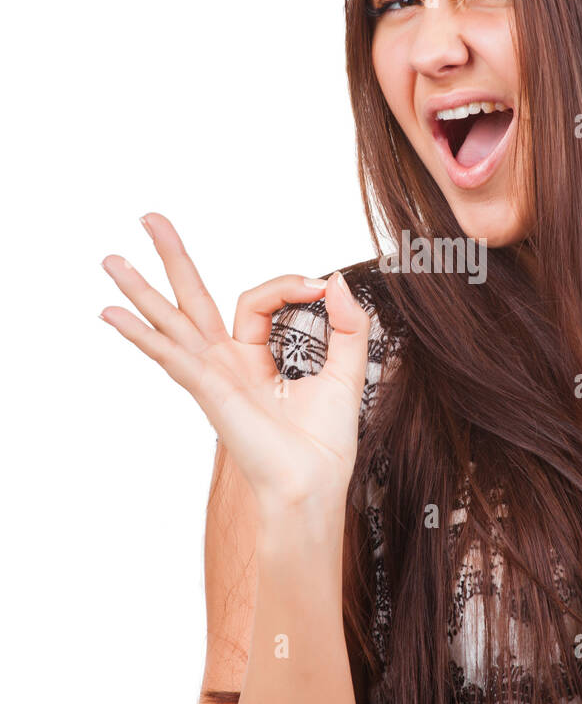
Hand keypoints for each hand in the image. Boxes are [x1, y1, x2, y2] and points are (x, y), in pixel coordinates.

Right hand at [99, 213, 370, 517]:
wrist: (313, 484)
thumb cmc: (323, 444)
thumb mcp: (347, 371)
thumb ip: (349, 324)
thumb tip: (336, 281)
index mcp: (253, 358)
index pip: (257, 300)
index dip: (288, 284)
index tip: (321, 286)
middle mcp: (225, 363)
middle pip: (191, 298)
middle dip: (172, 257)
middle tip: (149, 218)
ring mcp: (212, 376)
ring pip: (170, 321)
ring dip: (140, 290)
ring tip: (111, 259)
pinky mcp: (209, 390)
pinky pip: (171, 355)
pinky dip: (141, 334)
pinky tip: (112, 314)